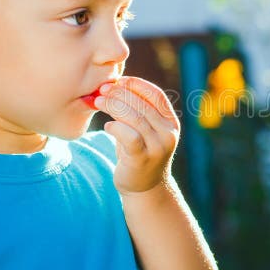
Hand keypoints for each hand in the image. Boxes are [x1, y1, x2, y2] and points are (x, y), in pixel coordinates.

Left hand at [94, 76, 180, 194]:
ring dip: (114, 106)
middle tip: (102, 90)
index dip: (136, 84)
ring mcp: (158, 147)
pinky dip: (115, 127)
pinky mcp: (143, 159)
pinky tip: (107, 126)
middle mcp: (168, 133)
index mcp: (171, 122)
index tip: (118, 80)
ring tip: (98, 102)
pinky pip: (129, 136)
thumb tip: (113, 84)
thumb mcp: (144, 130)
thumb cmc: (139, 153)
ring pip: (135, 118)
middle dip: (120, 94)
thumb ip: (137, 110)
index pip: (156, 94)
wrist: (145, 188)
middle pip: (143, 105)